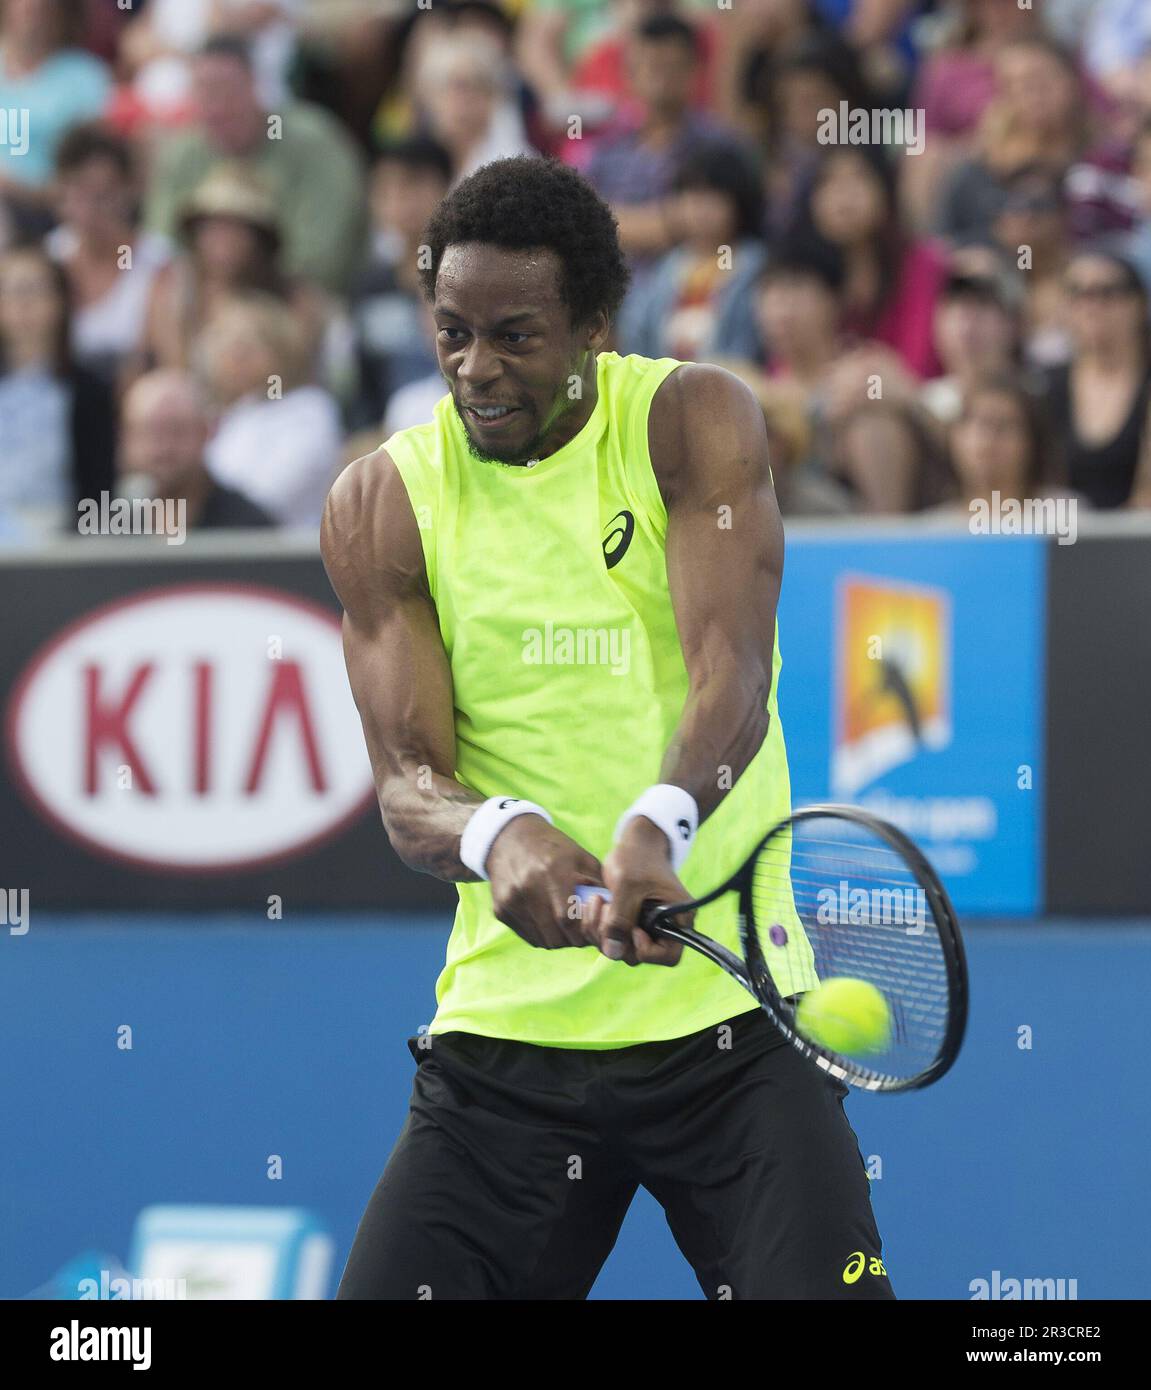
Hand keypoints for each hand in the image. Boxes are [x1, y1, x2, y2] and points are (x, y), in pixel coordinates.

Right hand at [485, 815, 602, 950]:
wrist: (509, 838)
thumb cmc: (553, 849)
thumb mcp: (581, 858)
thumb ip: (599, 886)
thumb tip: (613, 915)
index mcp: (552, 872)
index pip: (569, 920)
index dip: (585, 930)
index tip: (593, 925)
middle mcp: (528, 888)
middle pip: (556, 936)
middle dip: (574, 938)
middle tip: (582, 929)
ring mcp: (511, 901)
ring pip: (543, 940)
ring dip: (559, 938)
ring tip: (566, 924)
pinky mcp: (500, 910)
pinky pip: (528, 936)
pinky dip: (542, 934)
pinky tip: (548, 919)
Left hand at [580, 818, 690, 966]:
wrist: (635, 843)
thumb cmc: (638, 858)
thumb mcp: (627, 886)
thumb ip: (620, 919)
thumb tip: (613, 951)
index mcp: (678, 919)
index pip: (668, 956)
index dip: (646, 949)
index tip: (631, 928)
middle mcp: (665, 928)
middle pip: (639, 955)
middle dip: (616, 937)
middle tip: (604, 907)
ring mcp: (646, 927)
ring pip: (621, 949)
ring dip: (602, 932)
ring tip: (597, 902)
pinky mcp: (629, 923)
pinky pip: (612, 938)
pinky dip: (598, 927)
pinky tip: (594, 904)